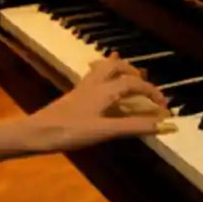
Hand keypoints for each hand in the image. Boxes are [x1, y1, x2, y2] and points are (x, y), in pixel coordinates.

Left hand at [24, 56, 173, 152]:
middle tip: (148, 86)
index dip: (153, 93)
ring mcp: (83, 88)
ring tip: (130, 74)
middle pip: (119, 67)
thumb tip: (166, 125)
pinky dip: (104, 74)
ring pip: (104, 68)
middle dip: (137, 74)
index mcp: (105, 90)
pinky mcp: (74, 95)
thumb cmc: (70, 132)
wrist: (35, 134)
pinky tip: (103, 83)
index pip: (136, 83)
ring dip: (120, 69)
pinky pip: (93, 77)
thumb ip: (136, 127)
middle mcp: (95, 83)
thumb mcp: (106, 131)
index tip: (165, 107)